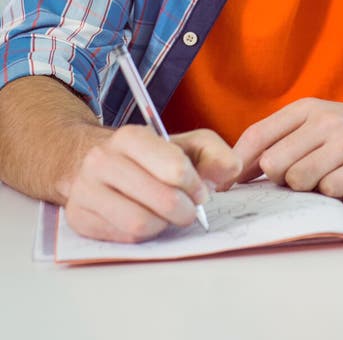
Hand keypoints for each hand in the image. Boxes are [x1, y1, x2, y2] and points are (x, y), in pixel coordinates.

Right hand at [65, 125, 240, 242]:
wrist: (96, 163)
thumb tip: (231, 170)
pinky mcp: (80, 218)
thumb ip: (214, 152)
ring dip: (164, 225)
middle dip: (185, 210)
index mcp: (131, 136)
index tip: (200, 190)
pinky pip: (123, 238)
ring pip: (140, 224)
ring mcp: (86, 190)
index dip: (196, 185)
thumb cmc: (149, 156)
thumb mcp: (185, 144)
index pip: (174, 167)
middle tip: (189, 210)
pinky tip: (147, 219)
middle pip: (160, 200)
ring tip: (168, 216)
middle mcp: (102, 160)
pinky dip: (144, 234)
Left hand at [233, 98, 342, 197]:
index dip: (237, 164)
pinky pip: (331, 190)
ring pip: (300, 179)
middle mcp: (324, 120)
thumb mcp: (319, 121)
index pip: (258, 136)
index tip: (226, 186)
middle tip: (300, 179)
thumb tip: (236, 170)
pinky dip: (333, 194)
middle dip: (280, 181)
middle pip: (273, 164)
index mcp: (307, 109)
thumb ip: (282, 139)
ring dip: (308, 189)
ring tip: (327, 177)